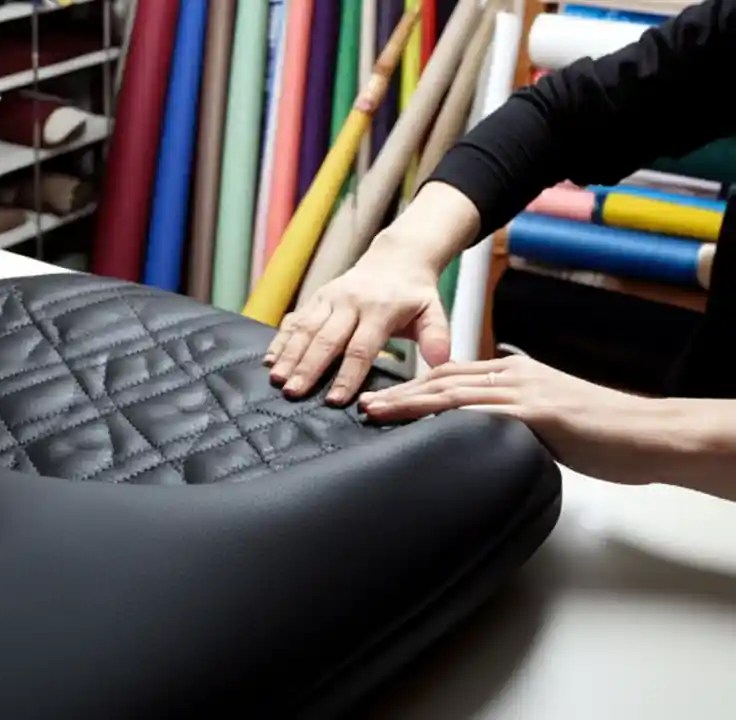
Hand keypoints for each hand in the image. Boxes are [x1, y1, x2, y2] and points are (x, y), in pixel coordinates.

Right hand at [264, 241, 451, 403]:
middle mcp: (350, 302)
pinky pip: (296, 319)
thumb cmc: (414, 294)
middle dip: (309, 368)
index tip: (336, 399)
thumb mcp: (433, 310)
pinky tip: (270, 359)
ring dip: (290, 355)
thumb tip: (441, 360)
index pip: (361, 348)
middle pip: (326, 340)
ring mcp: (330, 298)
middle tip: (293, 393)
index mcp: (380, 309)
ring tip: (277, 379)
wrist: (396, 258)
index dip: (347, 375)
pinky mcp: (316, 297)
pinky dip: (281, 339)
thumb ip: (437, 335)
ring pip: (306, 329)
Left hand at [358, 355, 670, 484]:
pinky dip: (447, 417)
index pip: (453, 376)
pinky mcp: (536, 413)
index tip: (383, 398)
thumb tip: (484, 437)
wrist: (648, 434)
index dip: (414, 387)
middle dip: (399, 391)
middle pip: (442, 378)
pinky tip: (421, 425)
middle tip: (363, 403)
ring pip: (452, 391)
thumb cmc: (605, 434)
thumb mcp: (549, 421)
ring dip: (408, 401)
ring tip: (375, 410)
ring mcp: (524, 392)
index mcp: (516, 374)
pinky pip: (482, 412)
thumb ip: (515, 421)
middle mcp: (514, 375)